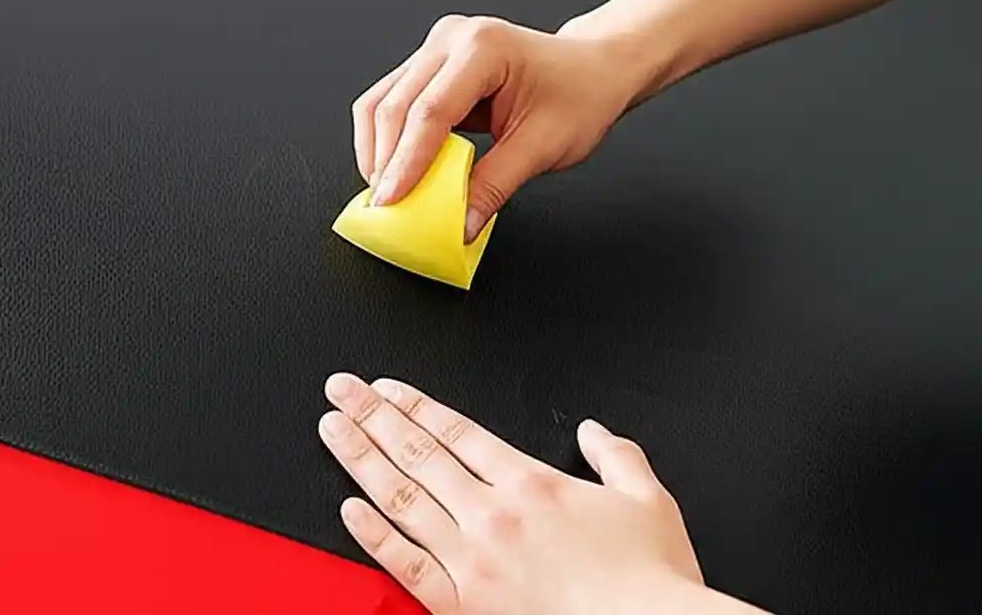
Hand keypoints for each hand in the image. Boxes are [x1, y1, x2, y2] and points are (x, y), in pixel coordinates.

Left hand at [317, 372, 765, 613]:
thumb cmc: (649, 582)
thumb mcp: (649, 500)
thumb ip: (618, 456)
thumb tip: (593, 431)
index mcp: (531, 482)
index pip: (456, 430)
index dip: (415, 405)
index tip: (385, 389)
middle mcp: (493, 513)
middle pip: (418, 451)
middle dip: (372, 415)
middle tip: (340, 390)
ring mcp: (471, 558)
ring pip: (400, 497)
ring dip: (359, 459)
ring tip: (332, 431)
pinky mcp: (461, 603)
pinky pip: (404, 563)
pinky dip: (373, 535)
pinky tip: (348, 510)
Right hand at [351, 15, 644, 242]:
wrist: (593, 70)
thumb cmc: (580, 95)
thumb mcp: (543, 147)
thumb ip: (495, 186)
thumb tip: (458, 224)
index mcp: (484, 49)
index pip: (430, 111)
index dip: (406, 162)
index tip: (392, 201)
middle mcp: (452, 39)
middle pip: (395, 105)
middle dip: (385, 161)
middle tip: (386, 208)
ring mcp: (437, 48)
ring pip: (381, 102)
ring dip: (378, 151)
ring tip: (387, 193)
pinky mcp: (430, 65)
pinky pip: (392, 102)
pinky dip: (389, 141)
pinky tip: (394, 171)